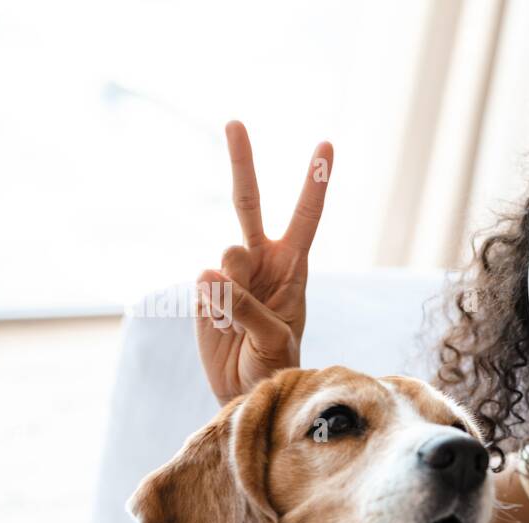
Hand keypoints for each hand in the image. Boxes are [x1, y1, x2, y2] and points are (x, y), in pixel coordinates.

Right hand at [195, 120, 333, 403]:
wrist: (247, 394)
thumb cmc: (276, 366)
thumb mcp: (274, 339)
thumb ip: (247, 306)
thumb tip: (211, 271)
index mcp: (292, 268)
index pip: (305, 218)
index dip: (314, 183)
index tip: (325, 145)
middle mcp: (261, 263)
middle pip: (248, 203)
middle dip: (242, 162)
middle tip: (234, 122)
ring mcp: (229, 275)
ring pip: (225, 255)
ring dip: (233, 285)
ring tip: (241, 319)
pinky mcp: (203, 292)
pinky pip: (203, 286)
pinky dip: (212, 305)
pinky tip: (222, 326)